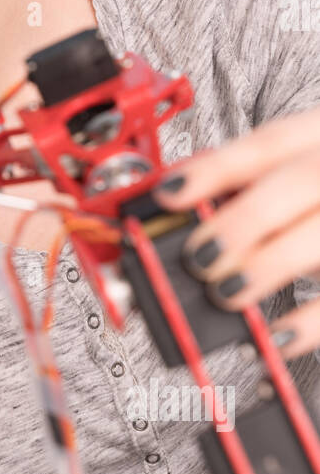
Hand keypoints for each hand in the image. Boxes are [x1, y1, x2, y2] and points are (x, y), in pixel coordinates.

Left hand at [151, 106, 319, 358]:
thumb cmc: (315, 193)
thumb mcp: (292, 167)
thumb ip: (242, 184)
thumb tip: (172, 207)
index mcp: (318, 136)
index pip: (267, 143)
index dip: (214, 168)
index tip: (168, 193)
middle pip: (299, 184)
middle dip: (244, 220)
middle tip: (200, 257)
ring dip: (271, 265)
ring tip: (227, 293)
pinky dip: (311, 322)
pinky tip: (278, 337)